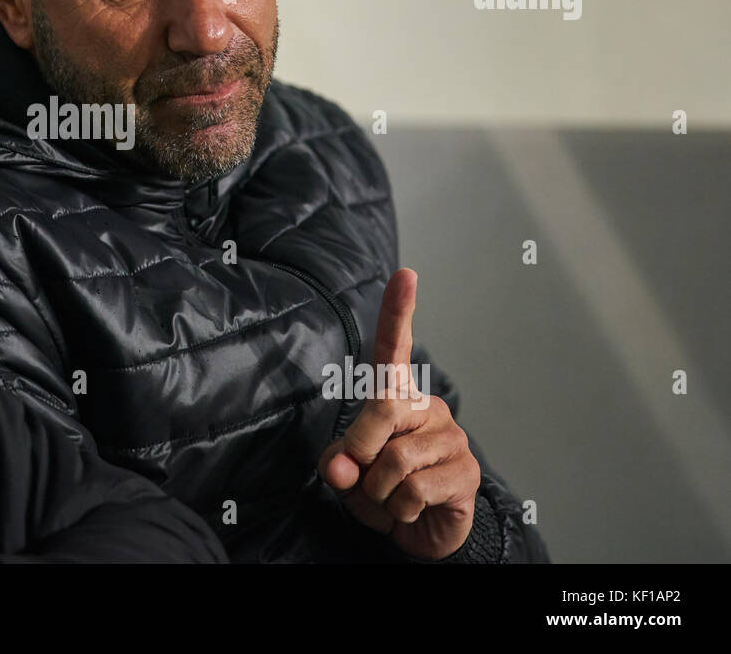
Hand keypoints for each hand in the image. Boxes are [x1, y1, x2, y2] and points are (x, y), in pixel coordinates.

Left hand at [317, 268, 480, 559]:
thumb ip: (338, 462)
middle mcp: (428, 408)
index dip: (398, 311)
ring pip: (396, 460)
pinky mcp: (466, 472)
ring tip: (389, 495)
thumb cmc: (379, 489)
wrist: (417, 530)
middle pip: (383, 411)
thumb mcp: (346, 473)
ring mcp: (451, 438)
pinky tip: (411, 507)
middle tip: (359, 474)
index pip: (395, 348)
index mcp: (396, 396)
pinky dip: (399, 508)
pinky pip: (414, 490)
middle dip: (360, 449)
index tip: (405, 274)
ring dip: (378, 490)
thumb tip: (341, 466)